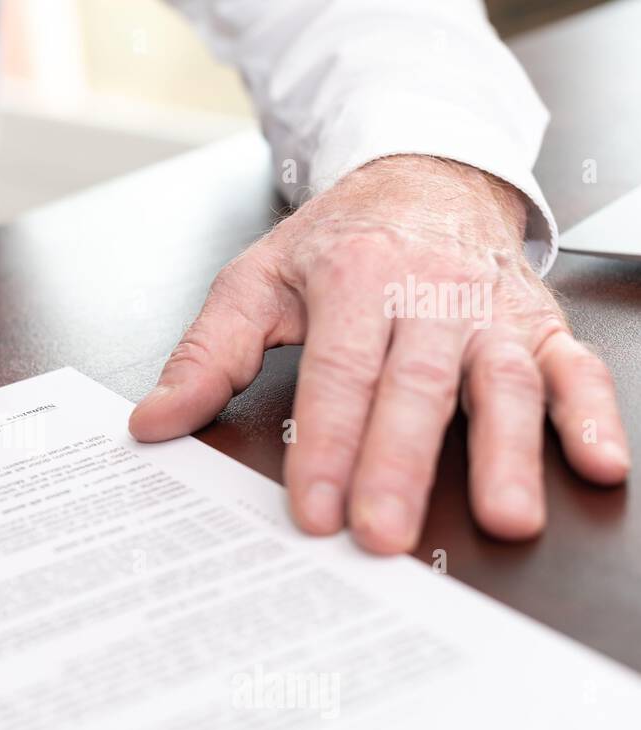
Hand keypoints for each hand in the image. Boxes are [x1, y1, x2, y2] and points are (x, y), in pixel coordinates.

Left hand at [129, 155, 629, 552]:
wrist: (423, 175)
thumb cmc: (337, 241)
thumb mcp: (256, 281)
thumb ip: (207, 354)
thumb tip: (153, 424)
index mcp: (355, 280)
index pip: (338, 374)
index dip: (327, 445)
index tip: (313, 511)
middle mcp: (429, 296)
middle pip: (416, 387)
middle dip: (400, 465)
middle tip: (383, 536)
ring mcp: (489, 313)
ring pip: (503, 382)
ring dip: (508, 453)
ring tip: (504, 517)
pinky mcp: (538, 325)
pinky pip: (575, 368)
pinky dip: (593, 414)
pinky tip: (597, 463)